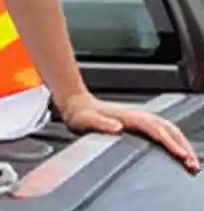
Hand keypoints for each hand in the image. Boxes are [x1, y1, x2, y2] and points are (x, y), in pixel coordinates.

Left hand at [59, 92, 198, 173]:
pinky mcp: (138, 122)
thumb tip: (117, 127)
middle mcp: (137, 115)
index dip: (170, 142)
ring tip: (192, 161)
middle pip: (168, 129)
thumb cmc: (80, 115)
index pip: (155, 129)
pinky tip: (178, 149)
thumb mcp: (85, 120)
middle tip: (193, 164)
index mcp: (127, 116)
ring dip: (182, 143)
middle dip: (183, 145)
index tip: (181, 155)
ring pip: (168, 129)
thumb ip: (100, 123)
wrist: (76, 104)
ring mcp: (139, 118)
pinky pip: (163, 130)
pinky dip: (175, 140)